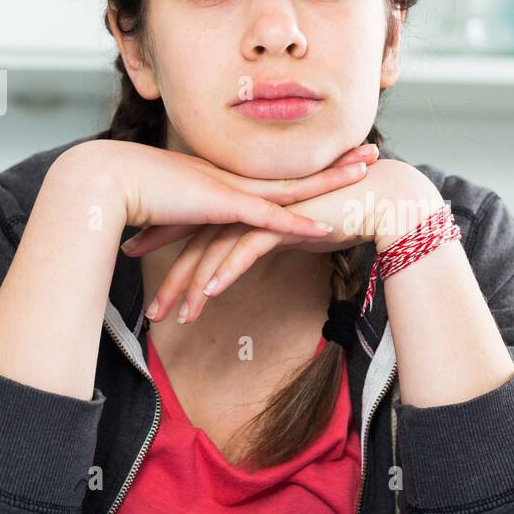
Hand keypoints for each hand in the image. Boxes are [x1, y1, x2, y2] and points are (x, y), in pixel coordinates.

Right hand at [54, 137, 377, 249]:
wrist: (106, 180)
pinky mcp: (219, 206)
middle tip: (371, 152)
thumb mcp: (175, 205)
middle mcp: (235, 177)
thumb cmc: (134, 191)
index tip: (340, 156)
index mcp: (229, 176)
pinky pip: (265, 219)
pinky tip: (322, 229)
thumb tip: (202, 224)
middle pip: (297, 171)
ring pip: (292, 186)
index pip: (281, 170)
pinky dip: (295, 225)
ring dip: (330, 181)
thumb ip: (193, 213)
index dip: (313, 163)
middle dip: (336, 162)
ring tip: (365, 172)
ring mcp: (230, 188)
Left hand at [129, 158, 440, 324]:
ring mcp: (263, 211)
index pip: (196, 226)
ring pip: (216, 250)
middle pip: (197, 242)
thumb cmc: (340, 214)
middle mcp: (248, 203)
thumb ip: (268, 237)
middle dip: (171, 278)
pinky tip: (210, 293)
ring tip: (176, 316)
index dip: (165, 245)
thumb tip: (249, 254)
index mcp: (247, 203)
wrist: (377, 198)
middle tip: (149, 310)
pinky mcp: (282, 221)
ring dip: (193, 285)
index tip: (136, 261)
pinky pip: (247, 249)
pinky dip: (226, 271)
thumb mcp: (293, 230)